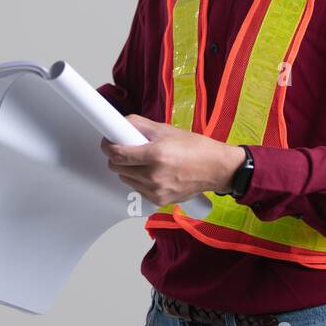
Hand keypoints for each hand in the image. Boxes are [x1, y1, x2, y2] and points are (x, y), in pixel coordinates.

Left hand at [100, 114, 246, 205]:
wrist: (216, 169)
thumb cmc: (196, 148)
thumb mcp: (166, 130)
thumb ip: (139, 125)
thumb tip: (120, 124)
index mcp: (156, 155)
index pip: (117, 154)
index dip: (108, 145)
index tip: (108, 141)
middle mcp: (154, 176)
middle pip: (116, 168)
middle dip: (118, 157)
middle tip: (128, 148)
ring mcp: (156, 191)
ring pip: (125, 179)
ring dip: (129, 169)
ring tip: (145, 160)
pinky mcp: (159, 201)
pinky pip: (137, 189)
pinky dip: (139, 180)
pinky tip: (153, 172)